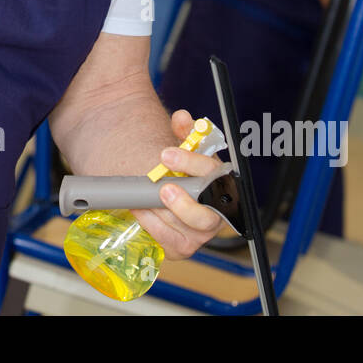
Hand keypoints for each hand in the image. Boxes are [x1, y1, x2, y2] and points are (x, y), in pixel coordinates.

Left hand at [130, 109, 225, 259]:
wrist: (173, 191)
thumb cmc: (184, 169)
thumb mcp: (186, 148)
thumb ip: (185, 131)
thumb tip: (182, 117)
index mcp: (221, 182)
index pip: (213, 172)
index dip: (191, 162)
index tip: (166, 154)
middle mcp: (217, 210)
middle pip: (208, 214)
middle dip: (184, 203)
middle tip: (163, 187)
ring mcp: (202, 231)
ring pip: (188, 230)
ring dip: (163, 214)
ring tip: (144, 200)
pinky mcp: (184, 245)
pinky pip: (171, 242)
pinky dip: (153, 226)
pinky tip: (141, 211)